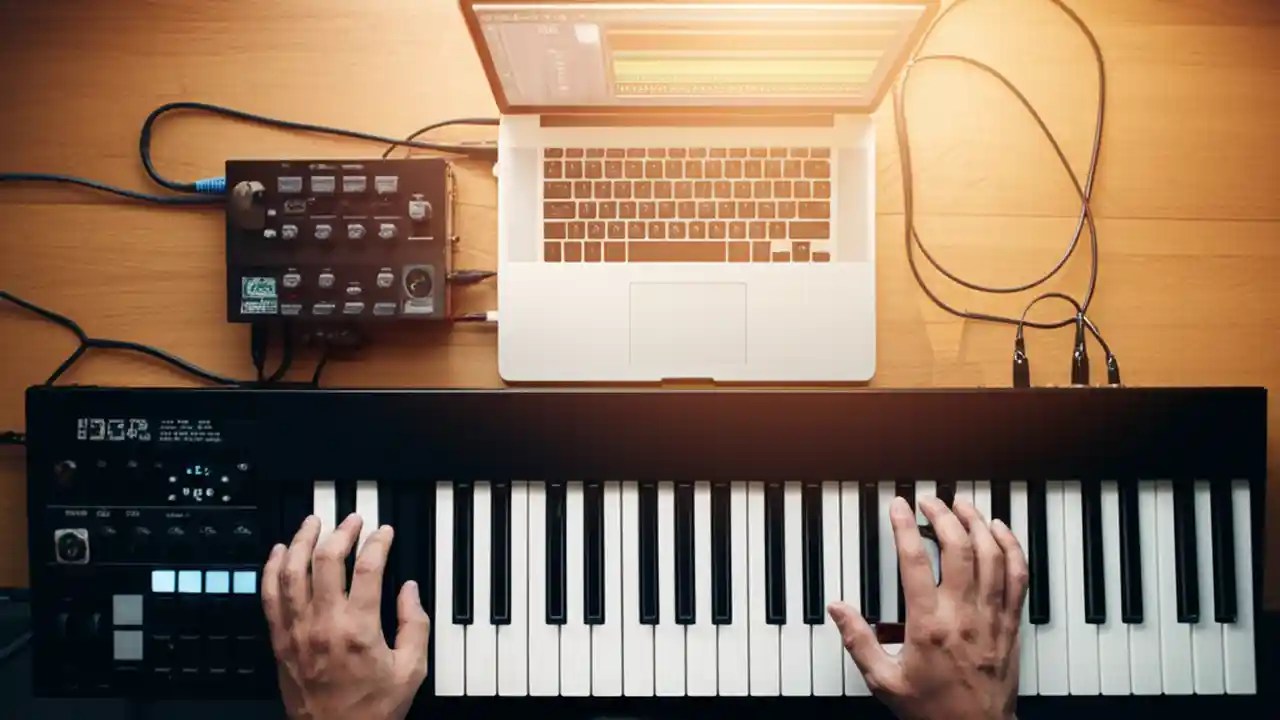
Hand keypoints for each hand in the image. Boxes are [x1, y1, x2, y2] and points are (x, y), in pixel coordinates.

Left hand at [262, 514, 430, 719]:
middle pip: (326, 560)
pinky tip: (278, 552)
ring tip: (312, 523)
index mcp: (359, 629)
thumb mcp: (411, 670)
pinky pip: (268, 596)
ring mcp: (297, 630)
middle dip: (340, 532)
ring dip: (300, 540)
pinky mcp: (279, 641)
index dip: (377, 542)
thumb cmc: (371, 711)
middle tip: (351, 520)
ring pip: (291, 571)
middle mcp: (324, 624)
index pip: (369, 568)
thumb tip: (409, 591)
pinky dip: (271, 568)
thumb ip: (415, 626)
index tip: (383, 533)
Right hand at [828, 497, 1027, 719]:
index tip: (899, 507)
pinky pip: (1018, 575)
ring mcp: (992, 616)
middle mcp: (964, 614)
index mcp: (929, 625)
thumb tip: (838, 609)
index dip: (905, 527)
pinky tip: (1000, 531)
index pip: (915, 561)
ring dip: (977, 522)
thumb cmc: (933, 710)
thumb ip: (859, 641)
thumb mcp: (883, 680)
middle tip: (929, 501)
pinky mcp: (1011, 623)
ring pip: (992, 554)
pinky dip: (1011, 547)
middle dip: (943, 515)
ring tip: (962, 505)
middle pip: (959, 547)